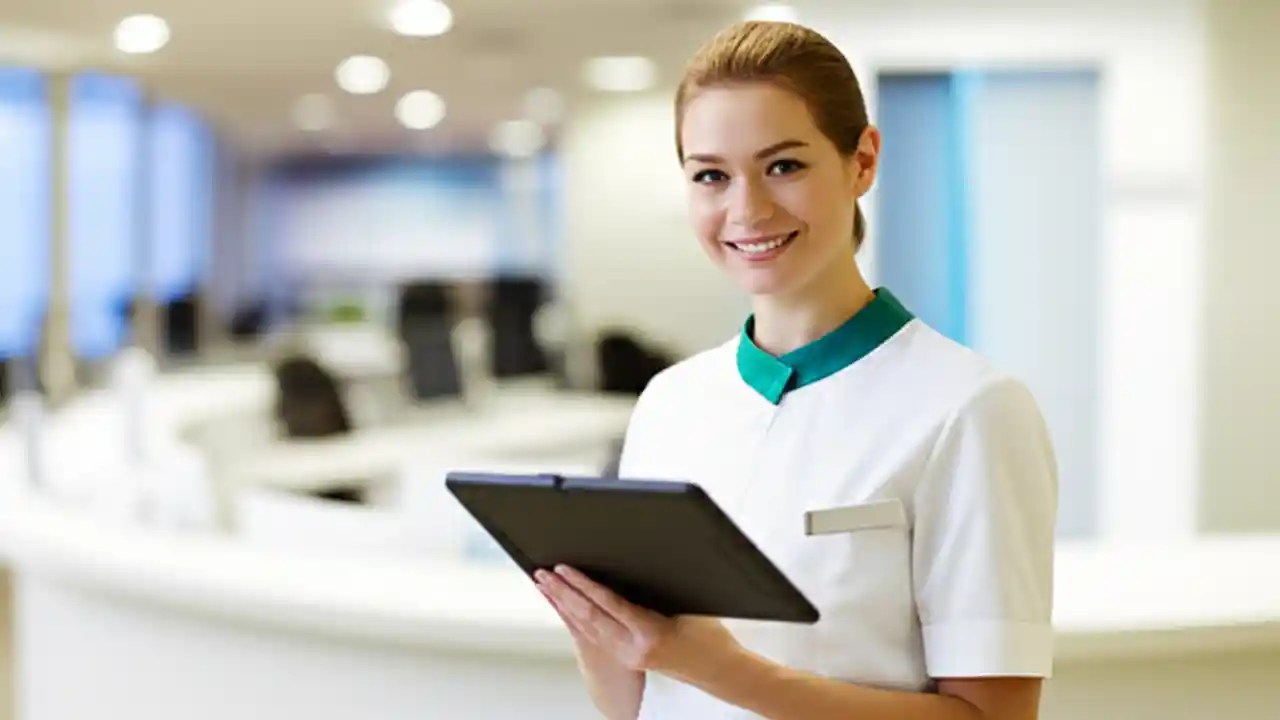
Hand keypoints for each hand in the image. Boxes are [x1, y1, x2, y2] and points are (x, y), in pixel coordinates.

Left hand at [534, 565, 743, 683]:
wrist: (719, 670)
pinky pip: (593, 635)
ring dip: (562, 604)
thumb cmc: (710, 636)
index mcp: (651, 633)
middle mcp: (634, 648)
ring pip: (586, 627)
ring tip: (544, 585)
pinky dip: (574, 617)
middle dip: (563, 592)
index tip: (565, 569)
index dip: (583, 585)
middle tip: (543, 573)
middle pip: (589, 616)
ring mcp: (627, 656)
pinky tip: (562, 604)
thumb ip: (657, 590)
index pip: (608, 604)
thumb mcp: (688, 605)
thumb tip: (631, 562)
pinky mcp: (625, 657)